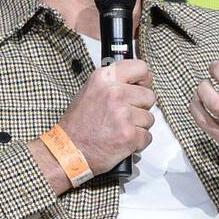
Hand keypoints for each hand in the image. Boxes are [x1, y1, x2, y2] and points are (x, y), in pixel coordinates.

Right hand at [55, 58, 156, 174]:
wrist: (69, 149)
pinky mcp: (129, 135)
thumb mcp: (90, 91)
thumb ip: (114, 82)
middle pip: (149, 95)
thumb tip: (140, 80)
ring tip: (118, 129)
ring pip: (149, 118)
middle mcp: (114, 93)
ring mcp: (123, 115)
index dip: (143, 80)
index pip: (141, 68)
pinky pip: (147, 136)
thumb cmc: (79, 123)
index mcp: (104, 79)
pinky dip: (137, 142)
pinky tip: (121, 140)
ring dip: (138, 126)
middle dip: (140, 107)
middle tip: (122, 115)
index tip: (139, 87)